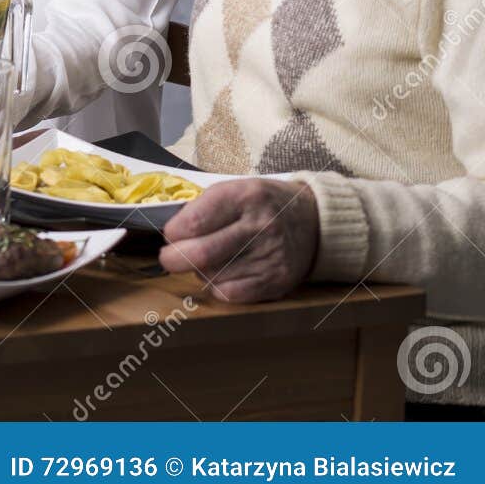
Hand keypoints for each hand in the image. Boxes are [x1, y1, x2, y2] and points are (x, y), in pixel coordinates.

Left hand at [159, 178, 319, 302]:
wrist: (313, 220)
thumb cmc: (262, 204)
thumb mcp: (235, 189)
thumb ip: (202, 208)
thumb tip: (170, 235)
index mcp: (245, 196)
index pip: (194, 222)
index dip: (173, 232)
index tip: (171, 234)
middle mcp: (260, 226)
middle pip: (201, 254)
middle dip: (173, 258)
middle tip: (170, 256)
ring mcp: (270, 256)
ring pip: (212, 276)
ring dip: (198, 271)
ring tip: (206, 260)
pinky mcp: (276, 281)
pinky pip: (230, 294)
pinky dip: (216, 286)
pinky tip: (221, 274)